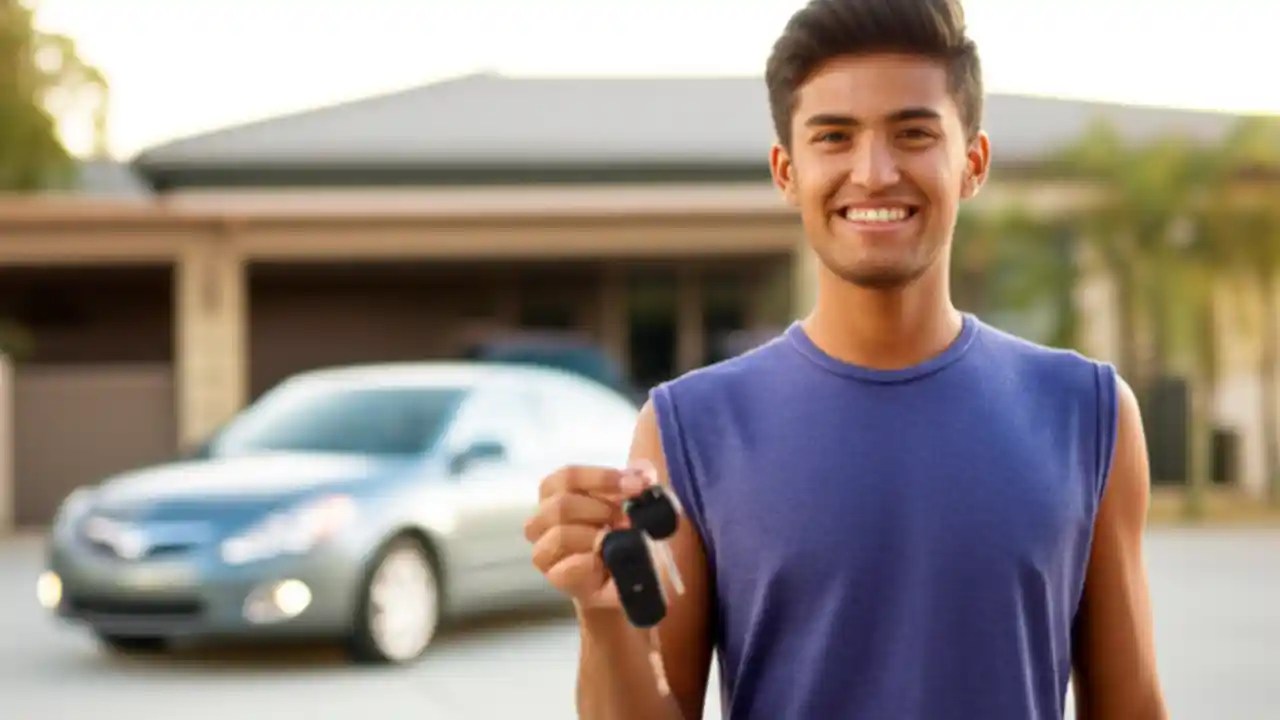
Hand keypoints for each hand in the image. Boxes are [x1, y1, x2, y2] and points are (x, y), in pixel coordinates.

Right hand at [524, 463, 652, 609]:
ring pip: (560, 535)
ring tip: (619, 540)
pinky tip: (607, 561)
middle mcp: (544, 520)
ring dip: (596, 536)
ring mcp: (546, 550)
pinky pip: (567, 568)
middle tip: (628, 520)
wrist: (637, 575)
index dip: (602, 478)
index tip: (638, 485)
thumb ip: (639, 480)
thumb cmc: (630, 531)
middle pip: (561, 504)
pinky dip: (592, 562)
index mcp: (557, 493)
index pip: (567, 477)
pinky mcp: (556, 578)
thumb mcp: (638, 500)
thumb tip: (644, 474)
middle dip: (601, 510)